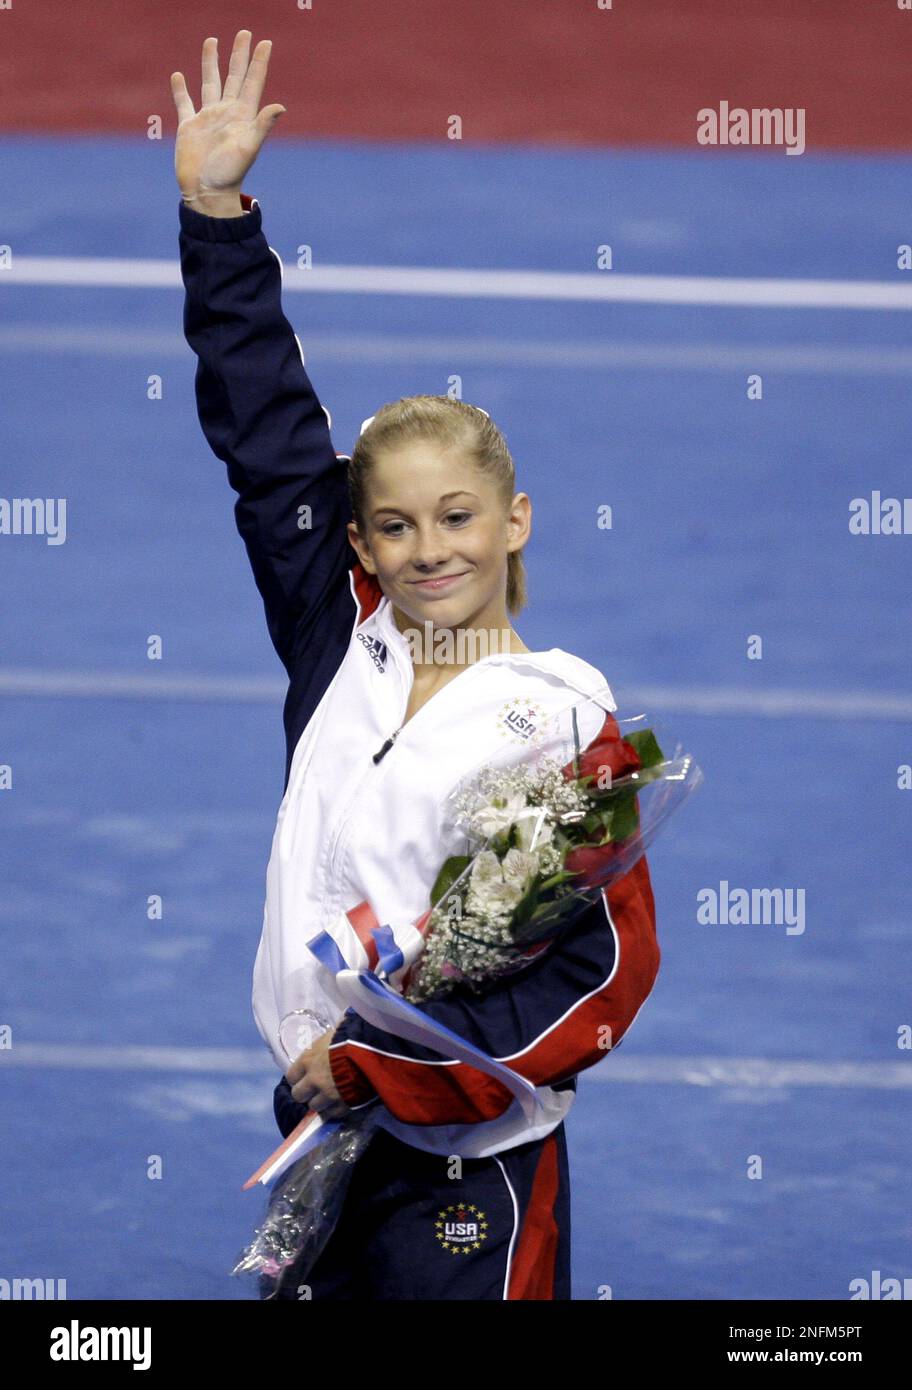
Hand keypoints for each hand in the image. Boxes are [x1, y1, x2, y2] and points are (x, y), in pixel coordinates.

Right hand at [170, 29, 285, 206]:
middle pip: (234, 77)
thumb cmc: (229, 175)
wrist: (207, 193)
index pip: (252, 82)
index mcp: (243, 116)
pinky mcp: (189, 127)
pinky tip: (178, 76)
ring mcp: (208, 119)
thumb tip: (280, 106)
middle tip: (244, 33)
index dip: (259, 62)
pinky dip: (180, 90)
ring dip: (212, 63)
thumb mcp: (248, 148)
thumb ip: (262, 126)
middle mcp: (227, 113)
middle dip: (239, 55)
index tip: (265, 42)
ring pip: (210, 83)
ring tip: (212, 41)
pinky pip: (184, 103)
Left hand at [287, 1029, 351, 1119]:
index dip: (297, 1078)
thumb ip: (321, 1047)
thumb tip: (322, 1045)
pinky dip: (334, 1109)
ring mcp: (328, 1094)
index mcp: (308, 1060)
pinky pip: (332, 1113)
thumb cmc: (350, 1036)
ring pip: (314, 1107)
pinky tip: (339, 1101)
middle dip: (306, 1093)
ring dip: (320, 1102)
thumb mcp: (330, 1036)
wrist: (372, 1049)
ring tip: (329, 1095)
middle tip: (314, 1089)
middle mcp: (314, 1080)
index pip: (291, 1077)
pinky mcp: (343, 1104)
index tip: (304, 1077)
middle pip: (298, 1095)